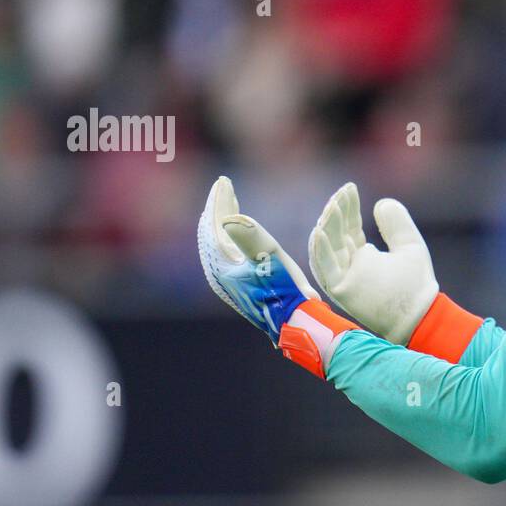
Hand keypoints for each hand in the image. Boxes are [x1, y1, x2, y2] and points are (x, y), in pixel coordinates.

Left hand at [199, 176, 354, 376]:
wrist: (295, 325)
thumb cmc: (285, 292)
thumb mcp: (270, 258)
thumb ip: (249, 235)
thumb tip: (229, 217)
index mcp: (221, 265)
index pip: (214, 224)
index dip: (220, 200)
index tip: (224, 181)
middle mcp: (219, 273)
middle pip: (211, 232)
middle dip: (218, 208)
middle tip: (224, 189)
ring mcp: (228, 281)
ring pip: (218, 243)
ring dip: (223, 222)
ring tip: (230, 207)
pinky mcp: (239, 287)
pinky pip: (227, 254)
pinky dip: (231, 238)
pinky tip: (240, 239)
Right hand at [307, 182, 438, 344]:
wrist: (421, 312)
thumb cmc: (416, 284)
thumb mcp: (408, 245)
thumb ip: (396, 224)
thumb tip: (381, 202)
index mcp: (363, 257)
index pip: (348, 229)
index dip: (347, 209)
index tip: (349, 188)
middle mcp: (349, 267)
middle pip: (335, 235)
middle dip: (337, 213)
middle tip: (342, 193)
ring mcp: (343, 279)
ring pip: (326, 249)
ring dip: (326, 227)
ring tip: (334, 206)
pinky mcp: (341, 291)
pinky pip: (324, 269)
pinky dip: (319, 250)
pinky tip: (319, 230)